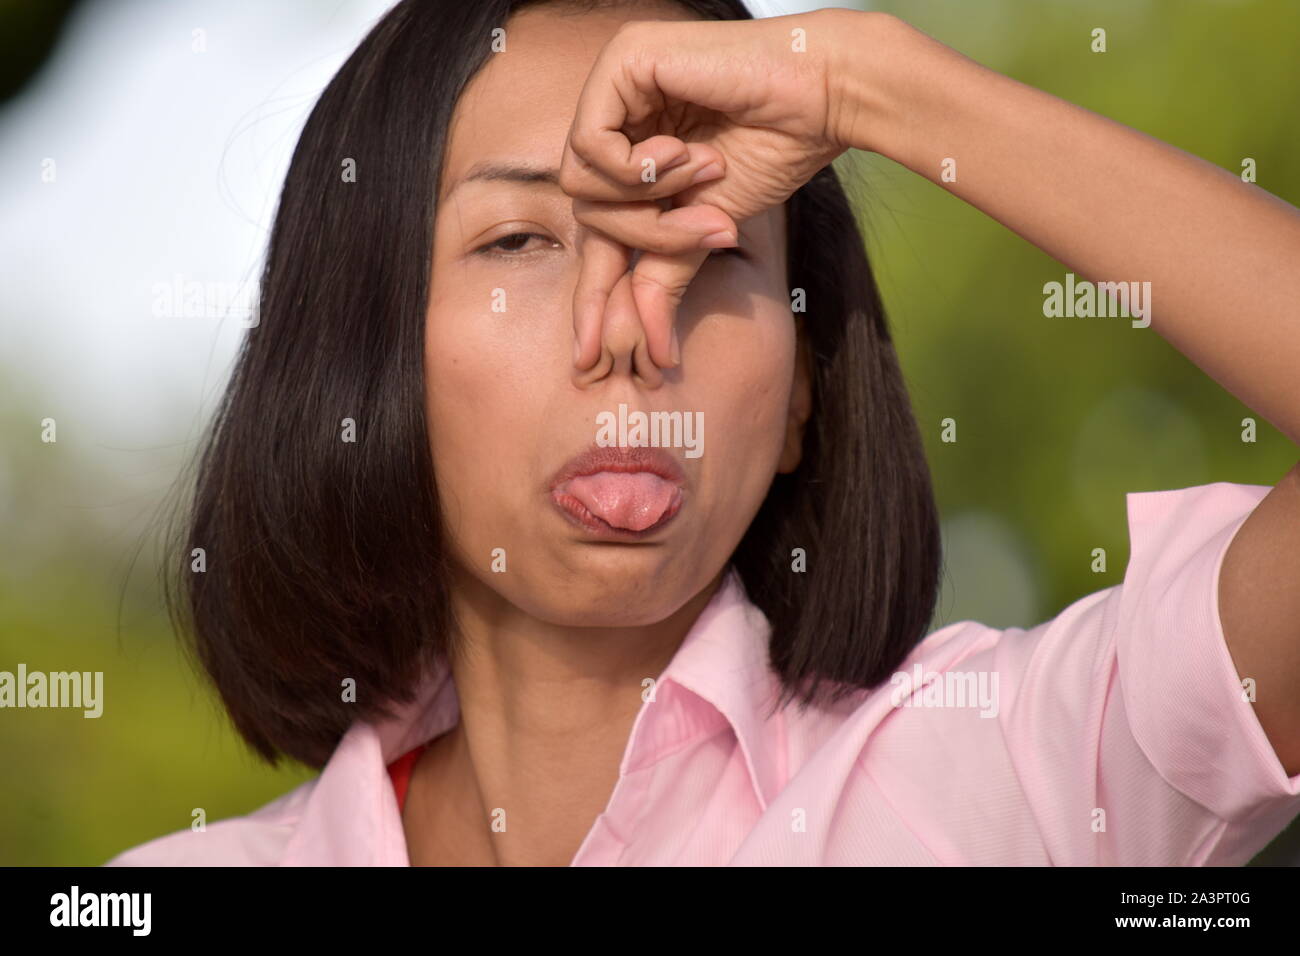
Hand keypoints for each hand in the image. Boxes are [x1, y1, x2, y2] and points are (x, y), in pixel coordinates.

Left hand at [559, 8, 861, 371]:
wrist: (824, 97)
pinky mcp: (619, 62)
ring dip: (650, 200)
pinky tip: (684, 150)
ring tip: (707, 172)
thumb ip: (665, 274)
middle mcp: (613, 116)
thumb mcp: (707, 226)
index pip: (593, 234)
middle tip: (711, 228)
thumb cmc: (777, 149)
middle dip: (645, 236)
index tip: (586, 362)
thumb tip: (651, 353)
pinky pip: (590, 146)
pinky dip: (639, 168)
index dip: (592, 298)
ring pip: (581, 185)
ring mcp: (611, 87)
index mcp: (632, 152)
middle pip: (584, 212)